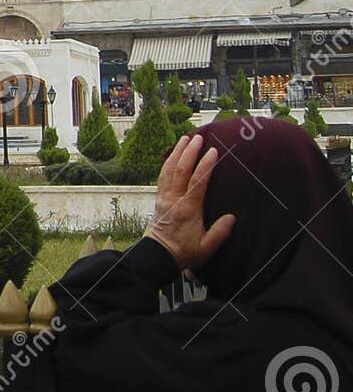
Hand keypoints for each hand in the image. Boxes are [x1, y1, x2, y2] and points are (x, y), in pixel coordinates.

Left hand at [144, 134, 234, 270]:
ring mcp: (164, 197)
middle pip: (180, 170)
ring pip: (169, 170)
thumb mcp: (206, 247)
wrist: (159, 255)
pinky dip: (168, 162)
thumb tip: (232, 217)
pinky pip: (163, 175)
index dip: (205, 166)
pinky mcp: (159, 197)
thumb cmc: (185, 252)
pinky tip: (173, 153)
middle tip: (198, 137)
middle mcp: (174, 199)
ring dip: (177, 152)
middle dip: (189, 152)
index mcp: (187, 210)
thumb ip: (219, 233)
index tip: (213, 151)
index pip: (196, 183)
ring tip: (185, 138)